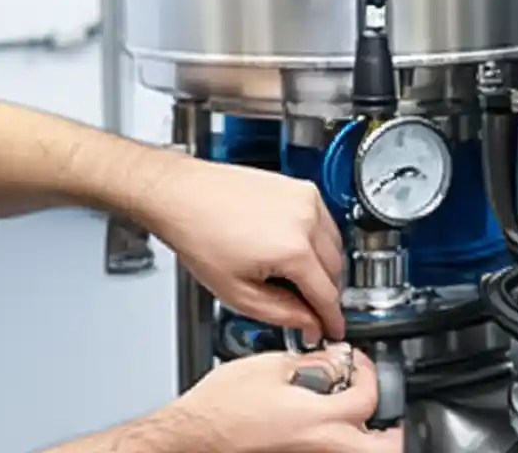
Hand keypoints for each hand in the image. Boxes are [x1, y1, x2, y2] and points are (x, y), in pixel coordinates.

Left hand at [142, 156, 345, 341]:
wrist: (182, 195)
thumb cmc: (198, 233)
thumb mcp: (236, 292)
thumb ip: (281, 313)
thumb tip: (309, 322)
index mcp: (293, 248)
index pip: (328, 295)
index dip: (331, 320)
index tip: (331, 330)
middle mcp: (306, 220)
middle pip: (336, 270)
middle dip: (325, 293)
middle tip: (308, 309)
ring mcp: (305, 199)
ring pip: (335, 245)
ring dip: (324, 265)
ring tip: (295, 279)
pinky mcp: (300, 187)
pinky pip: (324, 221)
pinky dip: (317, 239)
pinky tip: (293, 249)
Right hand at [160, 349, 402, 452]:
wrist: (195, 434)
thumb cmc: (221, 406)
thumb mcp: (267, 366)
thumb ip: (308, 363)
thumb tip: (330, 362)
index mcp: (318, 418)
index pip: (368, 397)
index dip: (368, 373)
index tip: (357, 362)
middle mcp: (321, 445)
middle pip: (383, 447)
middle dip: (391, 427)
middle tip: (385, 408)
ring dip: (365, 435)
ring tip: (358, 417)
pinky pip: (331, 451)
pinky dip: (337, 438)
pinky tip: (323, 422)